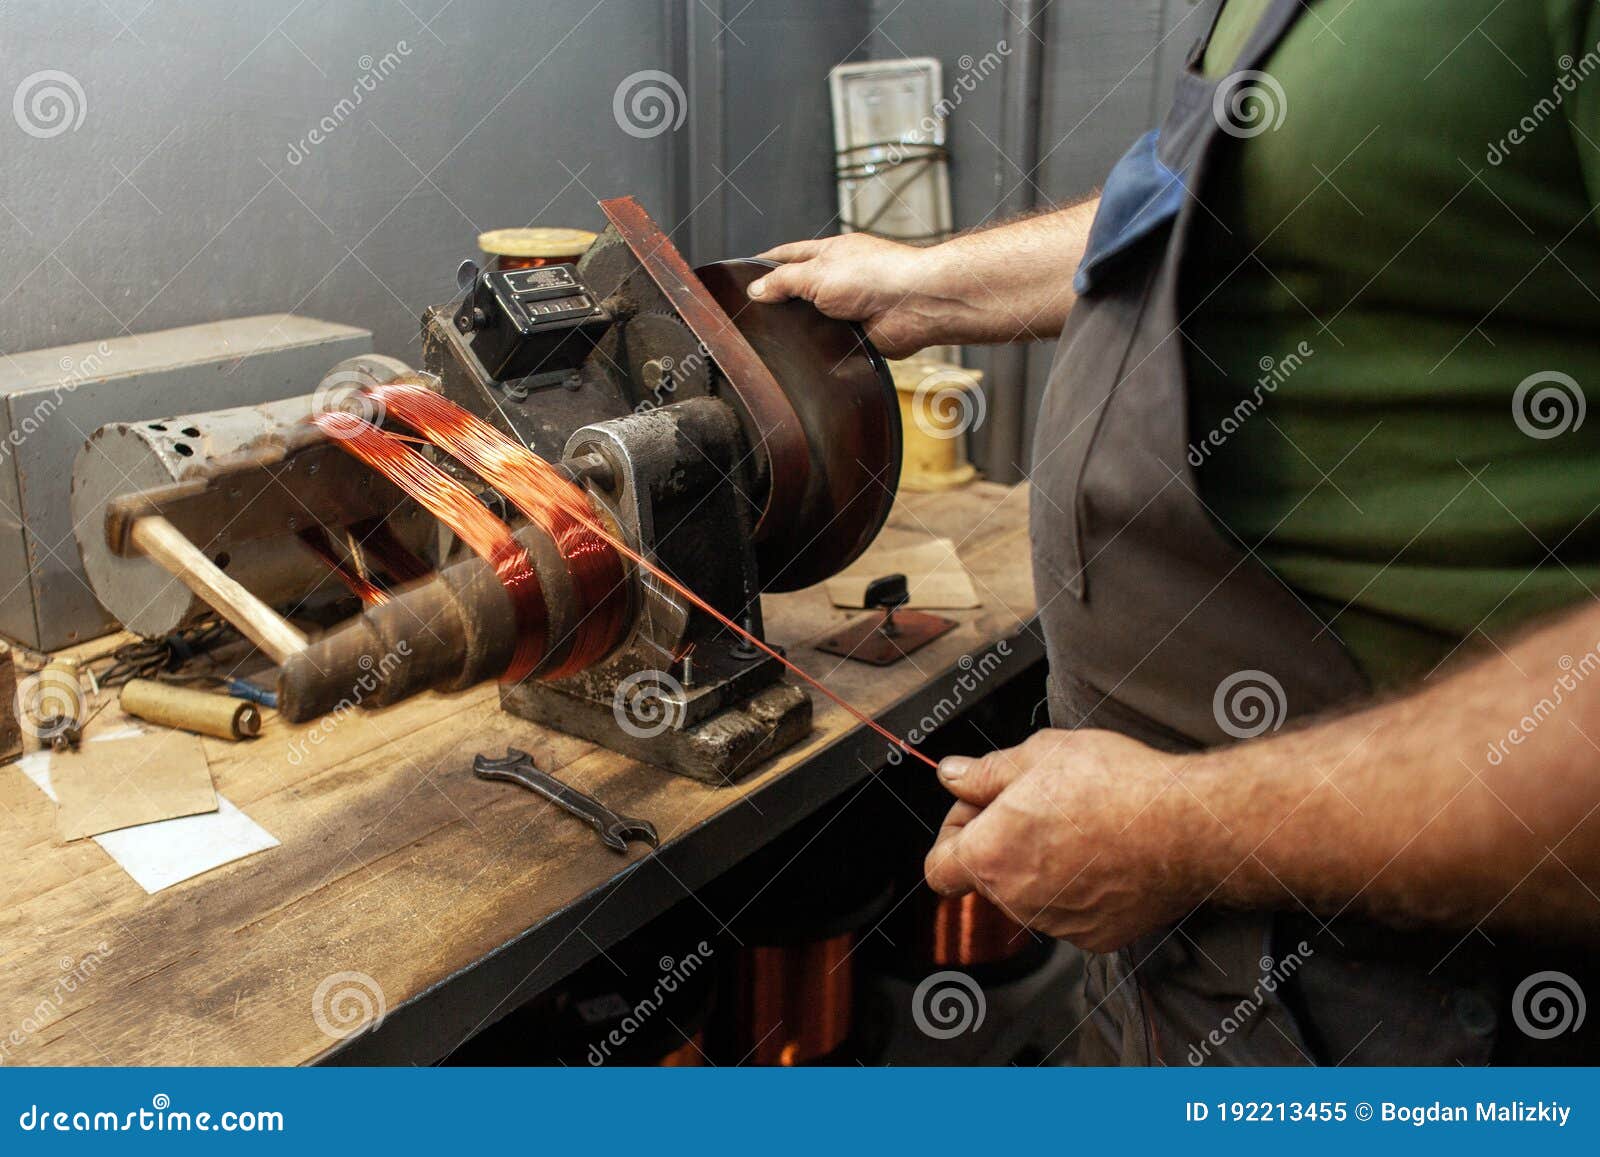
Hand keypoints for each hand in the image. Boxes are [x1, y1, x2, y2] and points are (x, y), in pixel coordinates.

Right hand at [746, 234, 953, 357]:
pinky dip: (820, 348)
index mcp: (829, 254)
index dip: (765, 264)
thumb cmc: (878, 275)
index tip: (743, 274)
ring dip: (801, 327)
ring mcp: (849, 307)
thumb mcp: (816, 272)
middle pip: (800, 289)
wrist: (914, 304)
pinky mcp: (858, 334)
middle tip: (754, 313)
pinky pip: (831, 343)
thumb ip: (783, 281)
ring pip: (814, 319)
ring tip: (777, 338)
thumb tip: (756, 289)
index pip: (789, 256)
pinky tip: (806, 354)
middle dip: (780, 300)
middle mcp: (839, 279)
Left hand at [923, 729, 1215, 952]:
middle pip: (987, 876)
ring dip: (1041, 863)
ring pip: (1030, 894)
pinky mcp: (1097, 937)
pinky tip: (1105, 852)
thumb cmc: (1116, 787)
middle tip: (1039, 802)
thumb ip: (984, 772)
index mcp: (990, 856)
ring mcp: (1057, 923)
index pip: (938, 868)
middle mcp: (1016, 900)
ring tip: (1081, 822)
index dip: (954, 834)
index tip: (981, 811)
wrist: (1187, 827)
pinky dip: (1079, 887)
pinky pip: (1071, 911)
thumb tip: (953, 775)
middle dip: (1002, 841)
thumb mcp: (1039, 754)